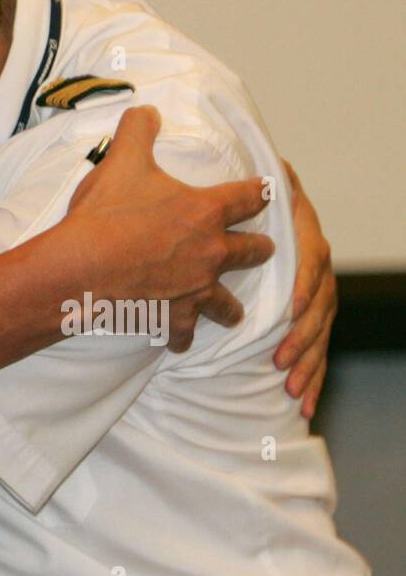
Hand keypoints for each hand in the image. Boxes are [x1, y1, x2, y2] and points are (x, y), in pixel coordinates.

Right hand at [67, 106, 273, 351]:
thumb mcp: (121, 160)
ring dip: (230, 305)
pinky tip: (180, 341)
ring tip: (232, 311)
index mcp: (205, 211)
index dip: (262, 191)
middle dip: (260, 248)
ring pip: (228, 303)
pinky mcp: (173, 316)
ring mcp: (194, 288)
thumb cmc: (105, 214)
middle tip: (263, 248)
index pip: (249, 197)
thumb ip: (138, 130)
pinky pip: (186, 333)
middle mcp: (210, 252)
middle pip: (253, 250)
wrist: (82, 269)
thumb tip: (147, 110)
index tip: (270, 190)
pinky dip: (183, 337)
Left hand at [274, 159, 334, 417]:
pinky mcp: (312, 314)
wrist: (265, 203)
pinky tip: (305, 404)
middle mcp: (317, 264)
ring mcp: (318, 291)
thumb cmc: (254, 196)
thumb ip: (271, 180)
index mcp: (304, 234)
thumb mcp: (264, 184)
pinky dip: (313, 377)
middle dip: (301, 337)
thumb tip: (275, 170)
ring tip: (291, 390)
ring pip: (320, 332)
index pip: (311, 260)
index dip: (303, 284)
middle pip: (318, 305)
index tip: (289, 308)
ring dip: (308, 362)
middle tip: (279, 361)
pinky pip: (318, 349)